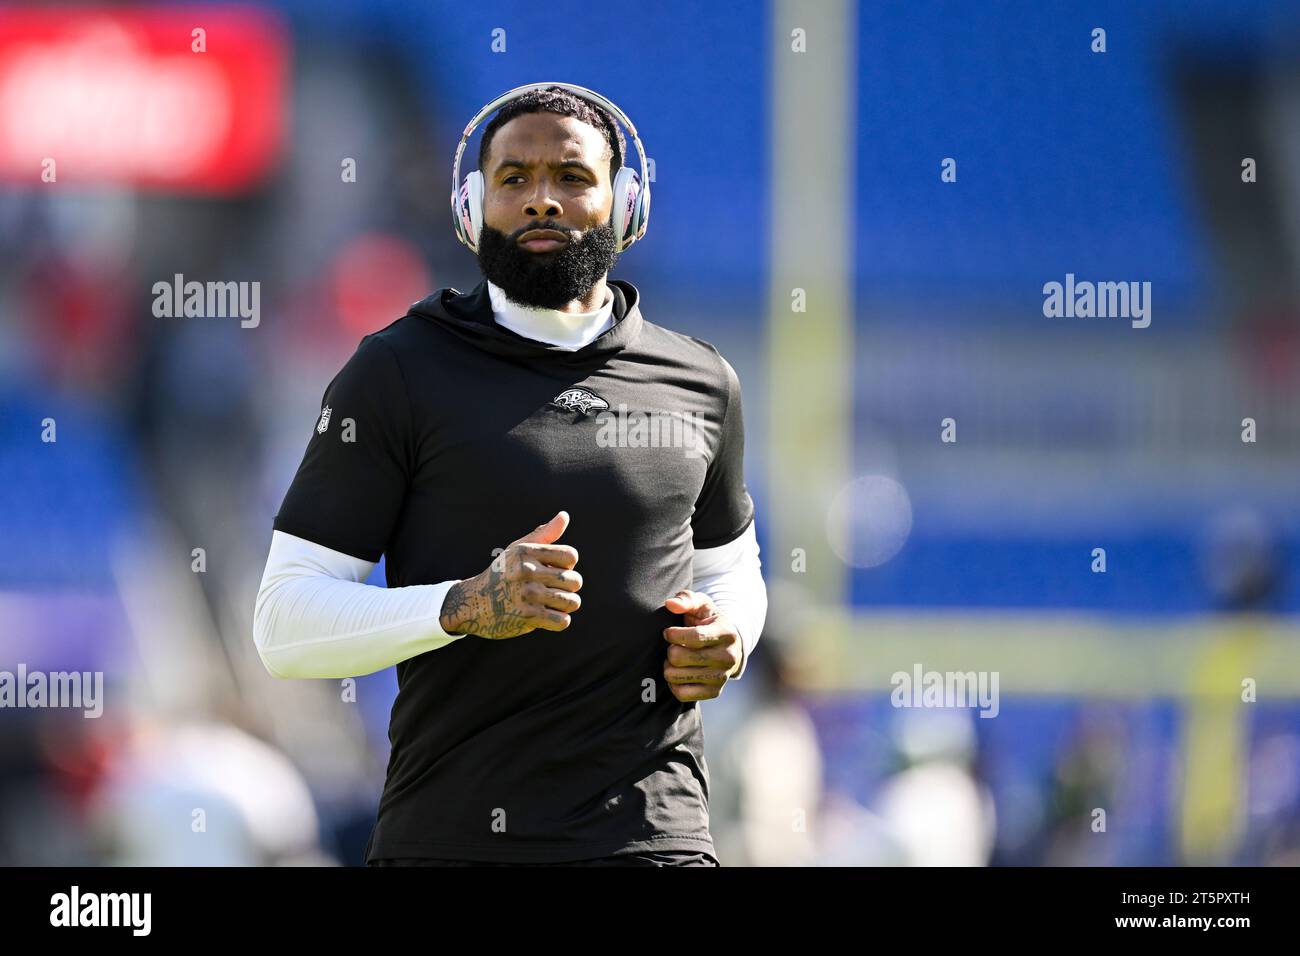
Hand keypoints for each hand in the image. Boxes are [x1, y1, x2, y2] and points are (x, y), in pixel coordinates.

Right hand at [439, 511, 581, 638]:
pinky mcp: (528, 617)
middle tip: (555, 589)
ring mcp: (528, 595)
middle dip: (569, 586)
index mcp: (527, 553)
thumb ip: (544, 534)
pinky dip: (559, 620)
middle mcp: (527, 572)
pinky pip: (562, 621)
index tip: (554, 569)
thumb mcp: (518, 550)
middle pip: (575, 580)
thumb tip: (564, 516)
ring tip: (555, 603)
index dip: (567, 564)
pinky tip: (548, 616)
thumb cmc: (502, 573)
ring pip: (572, 602)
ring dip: (567, 605)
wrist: (474, 603)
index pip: (571, 556)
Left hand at [662, 589, 741, 701]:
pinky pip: (681, 693)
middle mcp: (728, 657)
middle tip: (673, 646)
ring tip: (675, 658)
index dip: (674, 634)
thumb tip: (670, 604)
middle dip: (670, 650)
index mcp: (727, 633)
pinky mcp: (714, 692)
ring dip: (668, 666)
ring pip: (675, 676)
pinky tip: (678, 672)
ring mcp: (722, 677)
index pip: (695, 637)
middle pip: (679, 657)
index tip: (668, 632)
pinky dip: (673, 683)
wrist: (729, 646)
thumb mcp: (701, 604)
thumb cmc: (709, 621)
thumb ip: (685, 599)